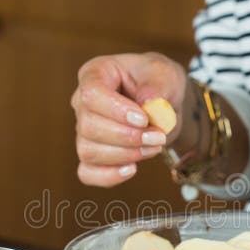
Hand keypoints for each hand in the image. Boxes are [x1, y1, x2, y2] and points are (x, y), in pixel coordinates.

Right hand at [72, 52, 186, 186]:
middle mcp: (83, 103)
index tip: (144, 119)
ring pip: (88, 151)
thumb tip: (147, 103)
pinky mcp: (93, 154)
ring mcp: (85, 131)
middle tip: (158, 136)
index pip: (91, 94)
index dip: (116, 110)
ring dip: (125, 155)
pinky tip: (132, 169)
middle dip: (127, 137)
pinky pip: (87, 173)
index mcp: (96, 74)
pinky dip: (108, 175)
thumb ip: (158, 85)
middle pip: (89, 127)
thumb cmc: (160, 82)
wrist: (166, 104)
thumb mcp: (165, 73)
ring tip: (153, 147)